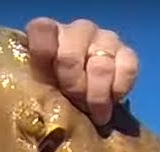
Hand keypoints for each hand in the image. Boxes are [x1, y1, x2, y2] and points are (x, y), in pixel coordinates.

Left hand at [25, 17, 139, 125]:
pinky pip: (128, 69)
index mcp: (47, 34)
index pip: (41, 30)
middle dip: (72, 87)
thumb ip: (32, 87)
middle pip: (71, 56)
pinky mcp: (126, 52)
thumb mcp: (37, 91)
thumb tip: (35, 103)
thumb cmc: (54, 94)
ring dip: (96, 96)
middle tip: (74, 105)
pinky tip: (112, 101)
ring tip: (92, 113)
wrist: (83, 100)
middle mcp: (77, 31)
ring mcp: (104, 38)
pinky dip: (118, 91)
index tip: (45, 80)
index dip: (43, 52)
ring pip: (101, 66)